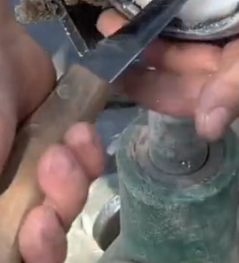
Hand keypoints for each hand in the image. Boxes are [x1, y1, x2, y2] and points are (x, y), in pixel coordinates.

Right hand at [0, 20, 104, 262]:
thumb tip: (6, 224)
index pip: (11, 251)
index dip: (30, 250)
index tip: (37, 223)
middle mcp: (5, 201)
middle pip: (41, 242)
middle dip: (56, 212)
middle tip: (54, 170)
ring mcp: (30, 180)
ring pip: (67, 206)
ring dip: (74, 178)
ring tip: (68, 138)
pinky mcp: (60, 153)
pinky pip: (86, 170)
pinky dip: (88, 156)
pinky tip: (80, 129)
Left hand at [102, 0, 238, 139]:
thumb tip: (204, 129)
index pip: (189, 100)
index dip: (146, 87)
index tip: (108, 64)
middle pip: (188, 72)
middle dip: (146, 54)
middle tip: (108, 24)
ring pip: (200, 45)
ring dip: (164, 31)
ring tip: (129, 8)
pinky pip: (220, 20)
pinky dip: (192, 13)